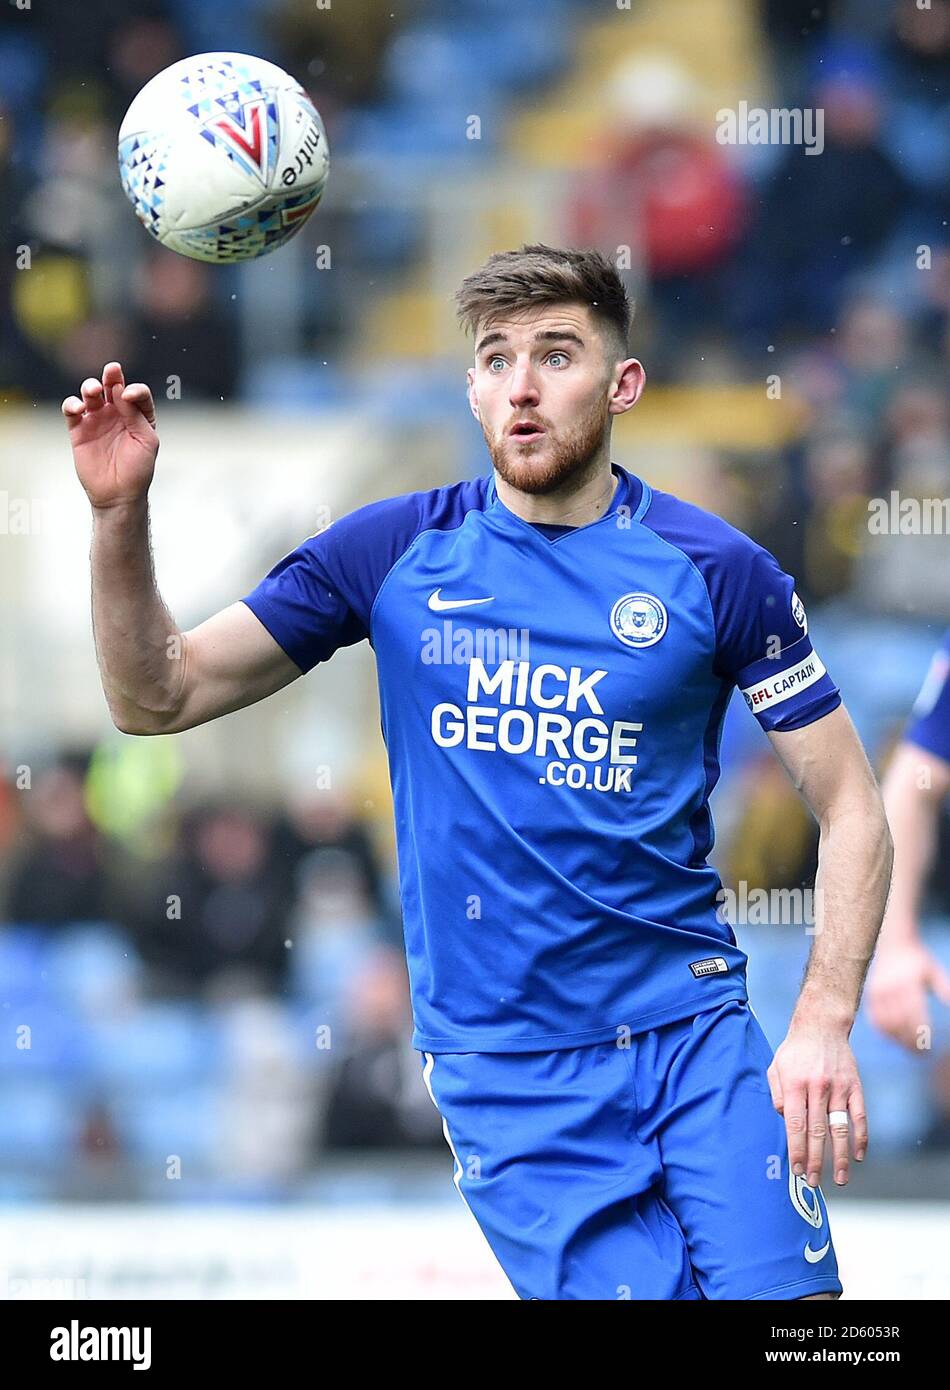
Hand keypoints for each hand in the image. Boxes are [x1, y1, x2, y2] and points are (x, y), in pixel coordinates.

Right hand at [63, 361, 157, 509]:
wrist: (118, 494)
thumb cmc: (138, 470)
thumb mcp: (147, 441)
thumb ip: (136, 415)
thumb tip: (121, 391)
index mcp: (138, 416)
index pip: (137, 394)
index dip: (134, 390)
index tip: (128, 396)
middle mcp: (117, 414)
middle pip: (113, 387)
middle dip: (112, 376)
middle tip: (112, 371)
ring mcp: (97, 420)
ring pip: (90, 394)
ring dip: (90, 387)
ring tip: (93, 391)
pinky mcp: (79, 430)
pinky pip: (72, 410)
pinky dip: (72, 404)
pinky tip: (78, 408)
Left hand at [767, 1022, 866, 1189]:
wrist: (821, 1025)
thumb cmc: (795, 1050)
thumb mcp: (776, 1067)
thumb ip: (777, 1095)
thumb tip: (786, 1121)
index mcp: (795, 1084)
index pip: (796, 1125)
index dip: (796, 1149)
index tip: (796, 1169)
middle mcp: (817, 1087)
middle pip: (817, 1132)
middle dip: (814, 1160)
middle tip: (812, 1182)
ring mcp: (839, 1087)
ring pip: (840, 1128)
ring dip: (840, 1157)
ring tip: (839, 1179)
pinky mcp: (855, 1086)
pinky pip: (859, 1116)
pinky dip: (861, 1137)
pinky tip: (858, 1156)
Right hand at [866, 938, 949, 1051]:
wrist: (893, 944)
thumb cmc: (916, 960)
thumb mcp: (933, 970)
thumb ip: (943, 988)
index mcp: (908, 983)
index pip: (914, 1015)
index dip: (920, 1034)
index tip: (927, 1047)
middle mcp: (891, 988)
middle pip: (900, 1023)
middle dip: (909, 1041)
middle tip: (919, 1053)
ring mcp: (878, 992)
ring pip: (886, 1023)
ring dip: (896, 1039)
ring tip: (907, 1046)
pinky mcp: (870, 994)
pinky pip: (874, 1018)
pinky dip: (882, 1030)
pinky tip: (892, 1037)